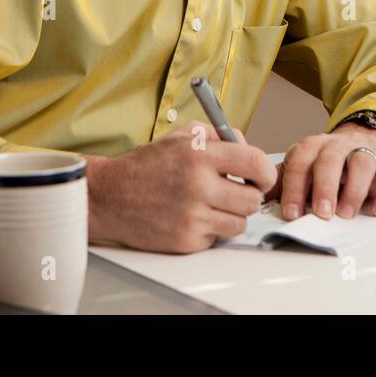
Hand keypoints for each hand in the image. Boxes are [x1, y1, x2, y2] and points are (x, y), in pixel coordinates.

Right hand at [85, 121, 277, 253]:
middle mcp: (198, 186)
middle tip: (234, 191)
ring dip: (231, 215)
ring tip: (211, 204)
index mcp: (200, 155)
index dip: (265, 172)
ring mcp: (192, 216)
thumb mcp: (182, 136)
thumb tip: (248, 146)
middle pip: (253, 199)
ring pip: (239, 223)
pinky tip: (191, 217)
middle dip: (247, 195)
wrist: (110, 195)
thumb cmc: (147, 164)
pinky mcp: (186, 241)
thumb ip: (218, 135)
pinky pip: (217, 238)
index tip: (261, 176)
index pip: (255, 163)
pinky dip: (210, 230)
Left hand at [268, 122, 375, 220]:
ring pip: (362, 162)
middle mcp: (336, 146)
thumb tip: (256, 199)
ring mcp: (363, 152)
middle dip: (325, 187)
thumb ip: (282, 182)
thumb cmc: (324, 163)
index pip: (299, 162)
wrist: (359, 139)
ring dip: (355, 189)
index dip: (294, 188)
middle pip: (330, 159)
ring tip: (347, 214)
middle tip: (322, 213)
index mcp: (311, 147)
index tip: (292, 213)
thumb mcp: (300, 168)